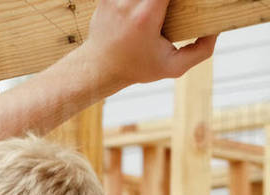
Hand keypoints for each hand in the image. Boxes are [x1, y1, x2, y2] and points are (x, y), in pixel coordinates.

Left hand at [80, 0, 215, 88]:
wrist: (97, 68)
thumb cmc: (136, 68)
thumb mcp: (172, 67)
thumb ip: (201, 51)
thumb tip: (217, 29)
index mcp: (146, 16)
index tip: (188, 1)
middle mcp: (128, 2)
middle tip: (176, 4)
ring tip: (163, 6)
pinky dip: (142, 0)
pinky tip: (148, 5)